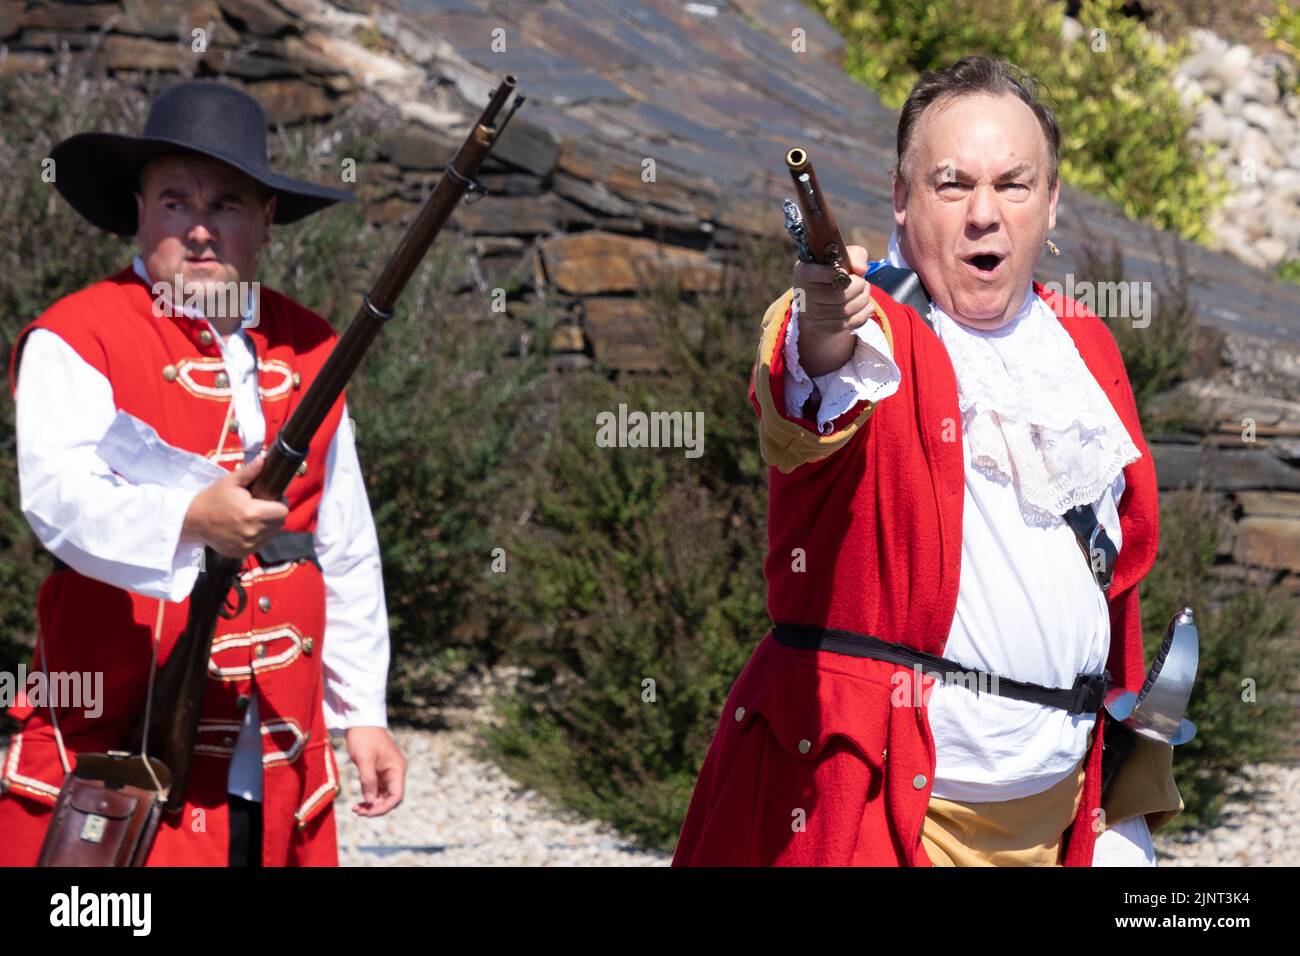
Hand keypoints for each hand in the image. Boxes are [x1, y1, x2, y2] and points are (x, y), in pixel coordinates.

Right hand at [181, 452, 287, 559]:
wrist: (192, 521)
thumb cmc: (212, 499)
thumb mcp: (230, 482)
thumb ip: (250, 471)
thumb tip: (264, 458)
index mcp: (252, 514)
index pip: (283, 512)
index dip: (280, 503)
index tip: (273, 498)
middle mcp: (252, 532)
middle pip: (279, 523)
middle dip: (274, 513)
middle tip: (263, 505)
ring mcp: (247, 545)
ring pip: (271, 534)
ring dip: (268, 525)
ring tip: (254, 516)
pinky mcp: (242, 553)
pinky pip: (260, 544)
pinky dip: (258, 536)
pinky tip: (248, 527)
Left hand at [345, 726, 405, 817]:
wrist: (360, 722)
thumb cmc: (364, 738)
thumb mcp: (364, 760)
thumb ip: (368, 782)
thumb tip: (371, 802)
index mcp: (397, 769)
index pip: (396, 796)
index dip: (384, 807)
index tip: (368, 812)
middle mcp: (395, 772)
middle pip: (390, 798)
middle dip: (375, 808)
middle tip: (357, 811)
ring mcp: (387, 772)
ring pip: (382, 796)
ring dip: (371, 804)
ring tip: (355, 809)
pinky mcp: (378, 771)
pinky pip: (376, 790)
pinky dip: (368, 797)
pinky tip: (357, 802)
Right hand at [792, 244, 873, 376]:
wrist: (822, 299)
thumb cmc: (834, 272)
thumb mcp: (843, 258)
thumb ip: (855, 255)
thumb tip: (861, 270)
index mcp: (802, 272)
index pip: (814, 274)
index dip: (834, 273)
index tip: (847, 272)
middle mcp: (802, 293)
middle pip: (837, 294)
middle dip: (859, 287)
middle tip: (863, 282)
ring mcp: (810, 313)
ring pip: (845, 310)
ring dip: (863, 300)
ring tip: (865, 293)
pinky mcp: (820, 327)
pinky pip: (847, 323)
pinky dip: (863, 314)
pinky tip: (868, 307)